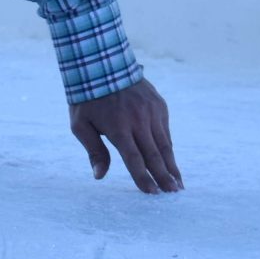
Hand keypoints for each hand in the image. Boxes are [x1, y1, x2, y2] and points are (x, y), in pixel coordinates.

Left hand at [70, 77, 181, 193]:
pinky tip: (171, 161)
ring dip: (172, 165)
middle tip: (174, 193)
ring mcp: (152, 111)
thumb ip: (93, 150)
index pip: (134, 159)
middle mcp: (139, 120)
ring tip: (179, 183)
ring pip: (165, 144)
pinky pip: (165, 131)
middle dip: (164, 177)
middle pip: (154, 155)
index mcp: (119, 128)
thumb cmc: (87, 99)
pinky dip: (169, 147)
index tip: (153, 194)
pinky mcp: (159, 105)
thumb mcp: (80, 124)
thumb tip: (99, 176)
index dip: (143, 178)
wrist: (103, 64)